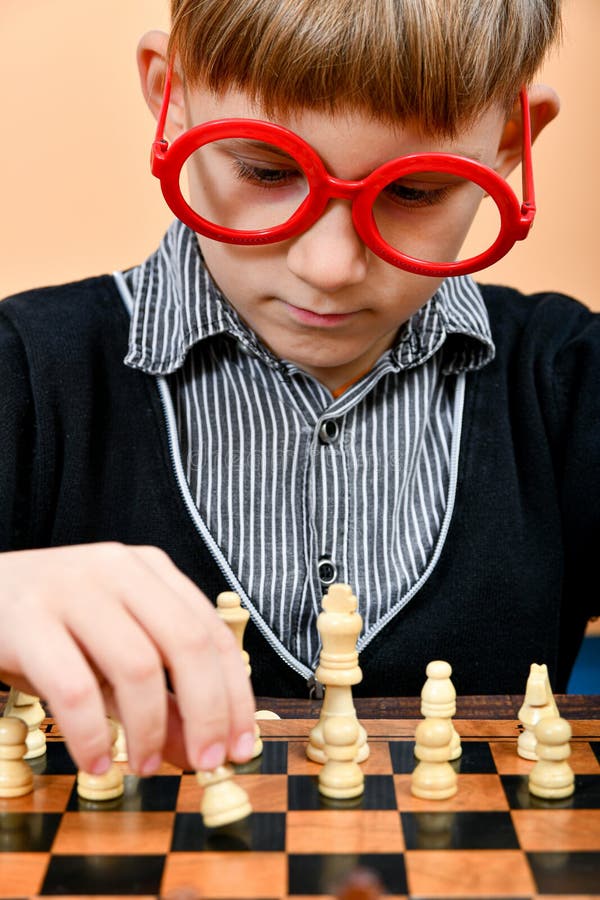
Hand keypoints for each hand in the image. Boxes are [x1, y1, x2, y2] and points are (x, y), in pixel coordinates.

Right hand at [0, 543, 255, 774]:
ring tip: (146, 766)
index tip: (243, 747)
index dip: (237, 695)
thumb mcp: (110, 658)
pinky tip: (96, 760)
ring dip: (150, 729)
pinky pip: (74, 687)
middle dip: (209, 712)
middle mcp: (119, 569)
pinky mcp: (27, 619)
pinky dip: (92, 734)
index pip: (212, 632)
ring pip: (137, 665)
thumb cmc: (49, 629)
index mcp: (150, 570)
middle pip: (187, 643)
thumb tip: (197, 752)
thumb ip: (157, 699)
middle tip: (208, 763)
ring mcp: (73, 588)